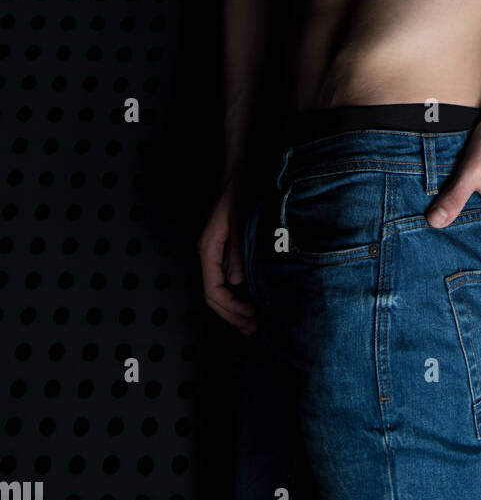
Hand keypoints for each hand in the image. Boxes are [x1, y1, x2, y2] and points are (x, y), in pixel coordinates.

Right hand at [197, 178, 257, 335]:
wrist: (240, 171)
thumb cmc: (240, 192)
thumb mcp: (240, 222)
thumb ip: (237, 252)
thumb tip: (237, 282)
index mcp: (208, 249)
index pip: (213, 290)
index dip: (231, 307)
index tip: (251, 316)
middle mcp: (209, 253)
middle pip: (214, 294)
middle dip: (232, 314)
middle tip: (253, 329)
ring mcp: (216, 251)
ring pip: (219, 288)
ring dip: (234, 307)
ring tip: (252, 322)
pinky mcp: (225, 247)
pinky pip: (226, 277)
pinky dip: (237, 292)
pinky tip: (250, 298)